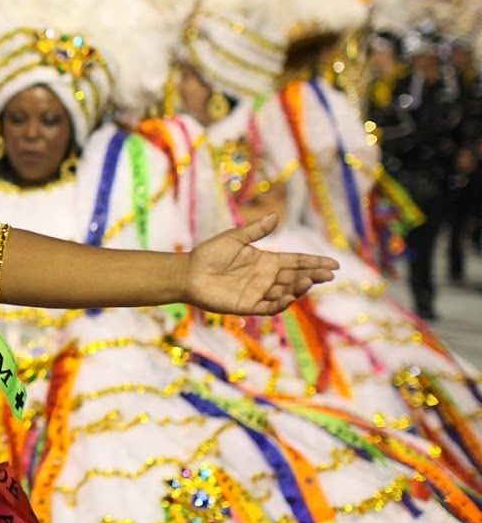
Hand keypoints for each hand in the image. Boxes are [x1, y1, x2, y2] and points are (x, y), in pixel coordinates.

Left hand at [184, 214, 338, 314]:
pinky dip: (280, 303)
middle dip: (313, 275)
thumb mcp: (234, 238)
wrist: (188, 272)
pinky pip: (269, 307)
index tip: (334, 264)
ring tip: (308, 281)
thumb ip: (256, 230)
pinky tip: (288, 296)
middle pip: (296, 276)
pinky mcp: (247, 305)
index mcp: (266, 260)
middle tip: (329, 275)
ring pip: (286, 292)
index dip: (315, 262)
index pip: (296, 261)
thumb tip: (276, 215)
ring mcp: (258, 292)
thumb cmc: (209, 254)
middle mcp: (266, 277)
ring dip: (298, 288)